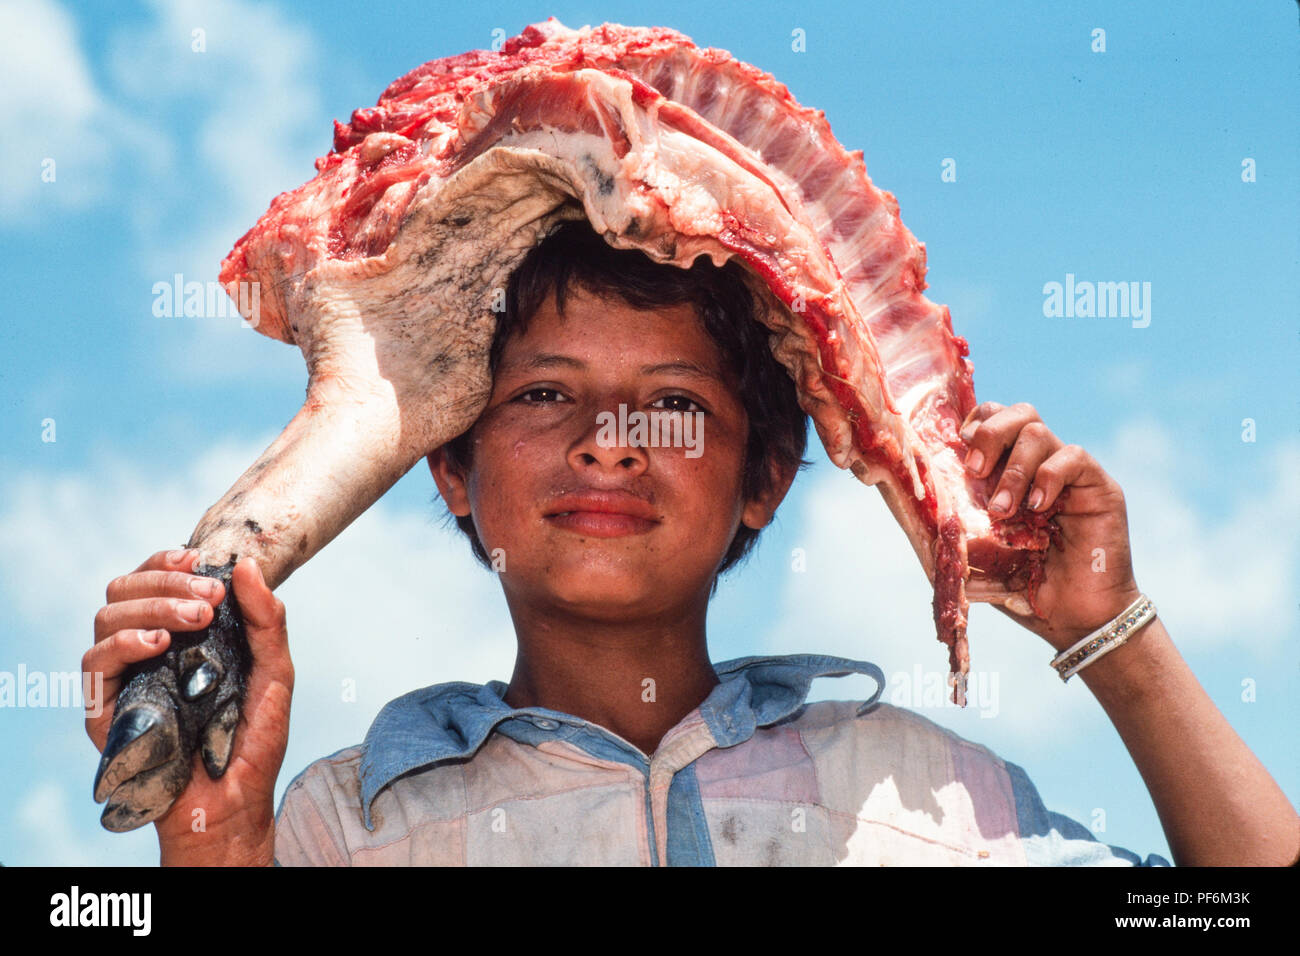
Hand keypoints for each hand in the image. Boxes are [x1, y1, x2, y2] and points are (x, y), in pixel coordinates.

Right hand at [85, 550, 292, 863]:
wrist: (234, 802)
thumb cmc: (253, 741)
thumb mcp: (275, 673)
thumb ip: (267, 620)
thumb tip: (246, 565)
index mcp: (182, 635)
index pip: (156, 580)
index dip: (169, 562)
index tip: (198, 558)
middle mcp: (147, 650)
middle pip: (126, 589)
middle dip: (166, 580)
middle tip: (207, 596)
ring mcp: (124, 677)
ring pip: (108, 617)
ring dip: (150, 605)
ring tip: (193, 618)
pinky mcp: (106, 709)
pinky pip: (95, 663)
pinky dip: (123, 643)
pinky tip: (156, 642)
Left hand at [960, 402, 1141, 650]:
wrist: (1075, 620)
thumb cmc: (1025, 590)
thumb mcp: (977, 559)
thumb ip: (952, 534)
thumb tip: (915, 514)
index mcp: (1008, 474)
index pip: (993, 420)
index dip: (975, 424)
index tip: (958, 451)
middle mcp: (1039, 466)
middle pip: (1017, 413)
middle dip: (990, 433)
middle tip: (975, 472)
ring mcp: (1070, 474)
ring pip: (1038, 432)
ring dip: (1013, 469)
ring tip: (1003, 511)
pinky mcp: (1098, 487)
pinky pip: (1073, 456)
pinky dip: (1048, 476)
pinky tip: (1037, 508)